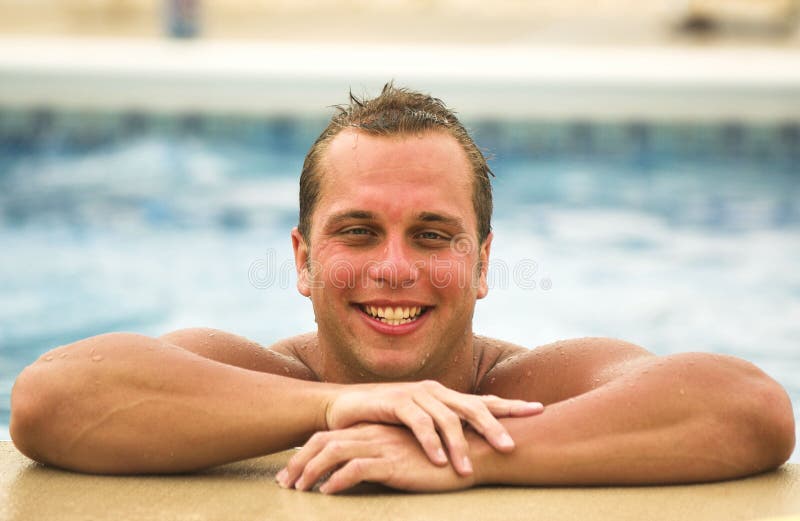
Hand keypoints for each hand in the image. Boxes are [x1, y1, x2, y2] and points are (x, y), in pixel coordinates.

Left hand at [277, 423, 474, 493]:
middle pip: (323, 442)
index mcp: (373, 430)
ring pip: (334, 453)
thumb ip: (381, 457)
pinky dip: (337, 480)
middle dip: (298, 463)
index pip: (329, 437)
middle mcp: (373, 434)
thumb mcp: (402, 455)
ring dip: (310, 472)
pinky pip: (356, 468)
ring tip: (298, 490)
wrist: (470, 452)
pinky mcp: (393, 462)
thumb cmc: (437, 457)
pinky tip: (327, 493)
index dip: (305, 454)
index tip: (291, 473)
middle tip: (283, 484)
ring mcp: (382, 446)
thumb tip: (357, 474)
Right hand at [324, 380, 541, 474]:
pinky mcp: (395, 402)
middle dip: (494, 426)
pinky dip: (429, 442)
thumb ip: (447, 429)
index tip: (540, 410)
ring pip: (446, 418)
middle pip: (472, 407)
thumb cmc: (388, 419)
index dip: (511, 405)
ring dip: (458, 445)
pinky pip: (417, 423)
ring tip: (468, 469)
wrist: (346, 408)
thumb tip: (479, 446)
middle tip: (511, 447)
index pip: (484, 401)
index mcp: (447, 397)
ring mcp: (416, 394)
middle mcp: (436, 392)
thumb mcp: (423, 423)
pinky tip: (438, 460)